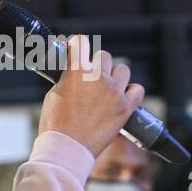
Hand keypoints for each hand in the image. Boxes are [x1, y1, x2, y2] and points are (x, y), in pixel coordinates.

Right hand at [37, 34, 144, 158]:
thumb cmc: (56, 124)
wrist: (67, 148)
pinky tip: (122, 97)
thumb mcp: (54, 93)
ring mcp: (114, 92)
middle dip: (97, 65)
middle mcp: (98, 77)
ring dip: (115, 76)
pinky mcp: (125, 108)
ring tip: (106, 89)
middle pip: (104, 56)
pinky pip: (137, 89)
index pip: (81, 42)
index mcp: (78, 70)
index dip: (77, 46)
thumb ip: (68, 76)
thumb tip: (73, 67)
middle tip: (90, 78)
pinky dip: (131, 92)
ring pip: (123, 70)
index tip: (77, 51)